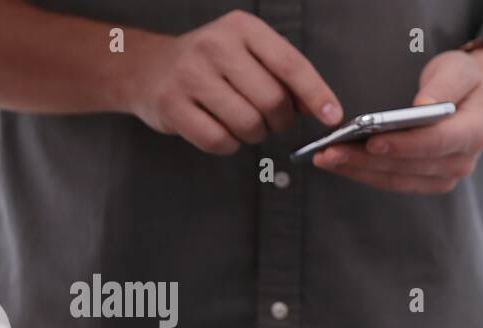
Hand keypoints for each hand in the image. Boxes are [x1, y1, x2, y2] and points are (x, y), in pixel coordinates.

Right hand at [120, 10, 341, 154]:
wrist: (149, 68)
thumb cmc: (212, 65)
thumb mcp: (249, 54)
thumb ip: (286, 75)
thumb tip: (322, 108)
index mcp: (242, 28)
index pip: (290, 64)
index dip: (316, 94)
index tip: (333, 116)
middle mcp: (215, 46)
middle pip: (272, 100)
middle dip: (280, 120)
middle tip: (271, 119)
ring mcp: (190, 75)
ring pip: (248, 124)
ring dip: (254, 134)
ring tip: (242, 120)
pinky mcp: (172, 105)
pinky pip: (220, 141)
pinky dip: (229, 144)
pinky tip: (221, 129)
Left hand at [312, 48, 482, 193]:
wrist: (472, 102)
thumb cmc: (462, 81)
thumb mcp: (457, 70)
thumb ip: (443, 86)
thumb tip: (422, 106)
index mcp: (473, 133)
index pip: (436, 143)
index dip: (404, 145)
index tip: (371, 141)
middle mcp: (461, 163)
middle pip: (409, 166)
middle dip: (367, 160)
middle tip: (331, 151)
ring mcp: (445, 178)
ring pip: (397, 179)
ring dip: (359, 170)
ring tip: (326, 158)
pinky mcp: (427, 182)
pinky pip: (393, 182)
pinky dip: (364, 174)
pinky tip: (339, 163)